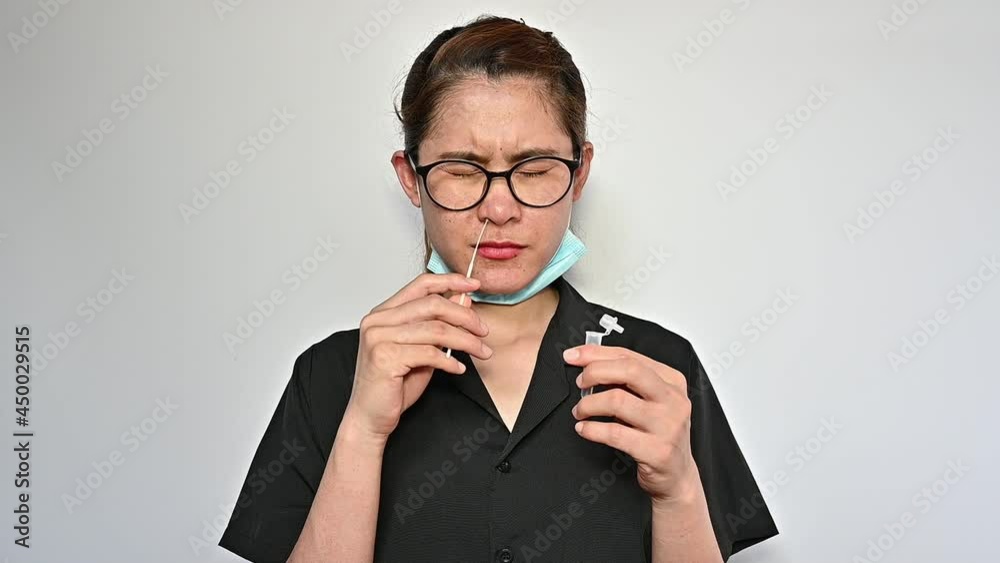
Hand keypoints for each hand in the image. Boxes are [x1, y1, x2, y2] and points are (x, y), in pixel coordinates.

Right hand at [346, 273, 492, 441]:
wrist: (370, 417)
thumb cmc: (393, 386)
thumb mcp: (423, 349)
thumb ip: (439, 325)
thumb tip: (463, 300)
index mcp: (384, 313)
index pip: (421, 285)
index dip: (450, 281)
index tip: (473, 284)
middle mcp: (377, 321)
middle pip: (432, 304)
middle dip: (465, 316)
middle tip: (483, 330)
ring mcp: (378, 338)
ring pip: (436, 329)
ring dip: (466, 341)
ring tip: (481, 351)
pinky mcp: (384, 357)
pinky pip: (429, 353)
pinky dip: (450, 361)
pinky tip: (459, 368)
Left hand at [565, 344, 700, 503]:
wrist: (677, 476)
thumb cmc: (659, 434)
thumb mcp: (651, 402)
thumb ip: (627, 382)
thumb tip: (589, 363)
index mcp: (672, 381)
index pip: (630, 356)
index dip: (596, 353)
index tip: (573, 355)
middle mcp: (673, 400)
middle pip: (629, 370)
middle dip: (595, 372)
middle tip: (580, 383)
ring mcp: (668, 426)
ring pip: (618, 401)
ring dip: (589, 404)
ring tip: (580, 411)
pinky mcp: (658, 451)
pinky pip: (615, 433)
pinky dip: (592, 429)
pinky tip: (584, 429)